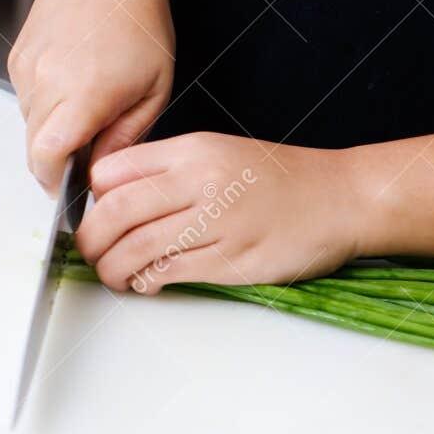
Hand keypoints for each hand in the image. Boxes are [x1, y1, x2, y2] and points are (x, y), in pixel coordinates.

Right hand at [10, 0, 173, 193]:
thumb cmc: (135, 18)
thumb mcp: (155, 85)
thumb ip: (126, 137)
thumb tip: (101, 172)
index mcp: (85, 95)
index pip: (47, 159)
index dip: (54, 182)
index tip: (68, 188)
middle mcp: (47, 85)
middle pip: (34, 150)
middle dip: (56, 161)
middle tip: (87, 147)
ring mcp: (26, 73)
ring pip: (30, 127)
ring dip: (52, 130)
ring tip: (86, 99)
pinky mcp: (16, 63)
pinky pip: (26, 101)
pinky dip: (46, 104)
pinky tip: (72, 77)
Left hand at [74, 133, 364, 291]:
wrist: (343, 198)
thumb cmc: (280, 180)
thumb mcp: (219, 153)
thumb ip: (168, 171)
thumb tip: (112, 198)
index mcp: (193, 151)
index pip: (113, 172)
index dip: (91, 200)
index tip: (92, 216)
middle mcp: (202, 181)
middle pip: (115, 212)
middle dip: (90, 240)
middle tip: (90, 253)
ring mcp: (218, 221)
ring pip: (136, 247)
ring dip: (112, 269)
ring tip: (113, 275)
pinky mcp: (232, 259)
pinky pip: (168, 272)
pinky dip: (146, 282)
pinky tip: (146, 283)